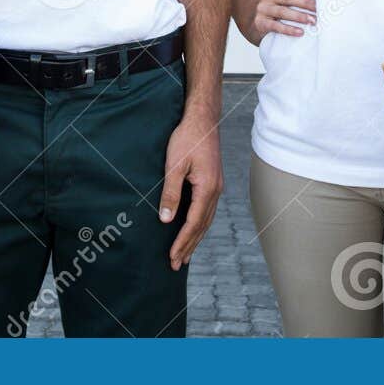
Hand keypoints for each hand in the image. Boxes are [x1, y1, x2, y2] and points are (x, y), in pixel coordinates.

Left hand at [158, 112, 222, 269]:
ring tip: (185, 255)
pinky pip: (207, 210)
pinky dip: (199, 224)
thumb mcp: (174, 165)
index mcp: (207, 188)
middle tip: (176, 265)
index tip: (172, 258)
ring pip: (206, 220)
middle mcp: (215, 191)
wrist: (202, 119)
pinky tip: (193, 229)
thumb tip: (167, 220)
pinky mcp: (213, 181)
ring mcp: (216, 186)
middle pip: (202, 226)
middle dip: (189, 246)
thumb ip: (171, 193)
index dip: (182, 242)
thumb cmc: (187, 138)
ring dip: (195, 238)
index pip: (193, 223)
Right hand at [250, 0, 315, 43]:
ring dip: (299, 16)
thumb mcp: (286, 3)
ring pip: (282, 11)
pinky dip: (288, 29)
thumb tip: (323, 0)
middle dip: (306, 3)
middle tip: (320, 9)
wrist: (257, 26)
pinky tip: (300, 32)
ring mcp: (263, 9)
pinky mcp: (260, 22)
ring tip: (312, 21)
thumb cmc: (278, 14)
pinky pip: (275, 26)